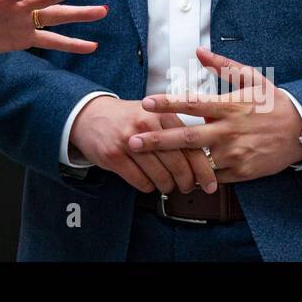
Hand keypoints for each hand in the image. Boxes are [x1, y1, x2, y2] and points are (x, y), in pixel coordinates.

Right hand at [69, 95, 218, 194]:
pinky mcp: (113, 156)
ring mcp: (128, 142)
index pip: (191, 147)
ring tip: (167, 184)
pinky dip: (148, 187)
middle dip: (187, 182)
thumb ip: (176, 131)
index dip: (204, 170)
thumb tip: (202, 160)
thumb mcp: (154, 114)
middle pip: (178, 165)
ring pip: (160, 177)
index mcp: (162, 114)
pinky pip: (141, 182)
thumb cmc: (128, 118)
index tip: (210, 184)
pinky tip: (148, 181)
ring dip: (167, 186)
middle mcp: (146, 126)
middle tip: (187, 187)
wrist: (90, 114)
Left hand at [129, 47, 301, 182]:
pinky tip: (175, 175)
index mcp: (229, 106)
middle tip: (133, 141)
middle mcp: (229, 130)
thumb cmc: (273, 103)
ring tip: (145, 162)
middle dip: (157, 140)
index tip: (146, 103)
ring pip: (197, 159)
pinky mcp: (241, 171)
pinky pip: (212, 175)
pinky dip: (194, 175)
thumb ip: (223, 66)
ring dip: (172, 162)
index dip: (167, 103)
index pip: (192, 103)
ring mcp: (235, 153)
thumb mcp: (252, 78)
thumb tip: (199, 51)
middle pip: (187, 136)